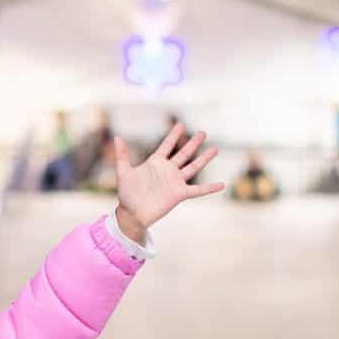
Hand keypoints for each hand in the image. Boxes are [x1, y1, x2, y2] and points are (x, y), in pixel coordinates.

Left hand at [113, 125, 222, 242]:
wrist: (133, 214)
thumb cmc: (127, 194)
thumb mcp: (123, 172)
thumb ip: (122, 155)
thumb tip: (117, 137)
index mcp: (155, 163)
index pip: (167, 145)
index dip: (174, 135)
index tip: (181, 124)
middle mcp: (168, 170)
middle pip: (184, 153)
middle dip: (193, 143)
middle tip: (203, 132)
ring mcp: (175, 182)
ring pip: (193, 167)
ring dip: (204, 159)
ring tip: (215, 149)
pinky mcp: (180, 194)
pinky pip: (198, 190)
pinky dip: (209, 188)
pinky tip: (221, 185)